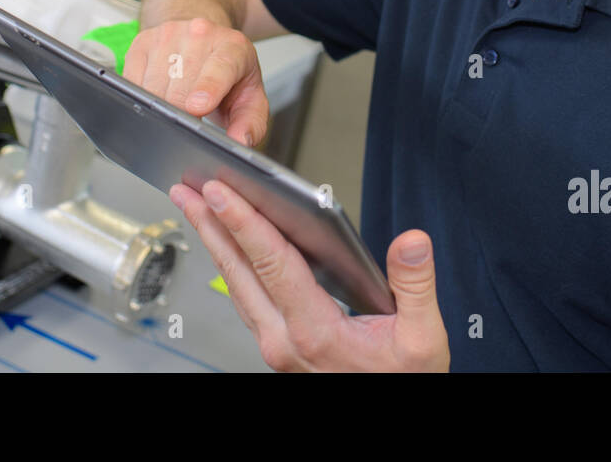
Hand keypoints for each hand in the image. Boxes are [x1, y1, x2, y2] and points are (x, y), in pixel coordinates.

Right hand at [122, 17, 269, 146]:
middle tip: (185, 126)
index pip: (221, 66)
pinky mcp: (144, 41)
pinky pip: (132, 80)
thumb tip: (240, 142)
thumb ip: (250, 123)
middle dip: (179, 112)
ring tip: (175, 108)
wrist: (207, 40)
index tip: (197, 107)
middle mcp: (201, 34)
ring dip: (160, 106)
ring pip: (154, 84)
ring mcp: (170, 34)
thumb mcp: (251, 99)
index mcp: (233, 47)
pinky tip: (158, 95)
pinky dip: (141, 97)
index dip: (208, 87)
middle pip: (181, 83)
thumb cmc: (229, 73)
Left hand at [170, 179, 449, 371]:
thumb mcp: (424, 339)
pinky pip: (246, 300)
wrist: (389, 422)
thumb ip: (416, 286)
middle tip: (187, 190)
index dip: (245, 223)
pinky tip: (229, 251)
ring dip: (215, 244)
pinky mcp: (279, 350)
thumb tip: (412, 242)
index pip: (272, 264)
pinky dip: (232, 266)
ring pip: (236, 286)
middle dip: (210, 225)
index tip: (221, 193)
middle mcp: (285, 340)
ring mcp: (277, 347)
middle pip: (238, 271)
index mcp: (316, 332)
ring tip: (199, 211)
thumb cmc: (404, 382)